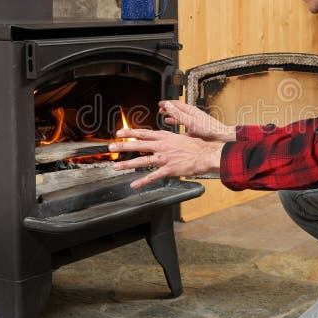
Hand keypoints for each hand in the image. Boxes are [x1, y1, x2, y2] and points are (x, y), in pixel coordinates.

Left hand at [109, 128, 223, 188]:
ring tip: (116, 166)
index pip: (144, 133)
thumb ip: (169, 138)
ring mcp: (164, 158)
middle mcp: (162, 146)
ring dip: (127, 164)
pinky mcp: (169, 170)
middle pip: (138, 145)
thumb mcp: (181, 136)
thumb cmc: (197, 146)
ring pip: (142, 161)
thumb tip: (163, 137)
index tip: (120, 133)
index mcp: (165, 137)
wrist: (206, 154)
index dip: (130, 133)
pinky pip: (153, 176)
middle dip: (123, 146)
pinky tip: (134, 185)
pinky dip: (142, 181)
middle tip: (110, 147)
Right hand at [159, 100, 235, 141]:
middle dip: (169, 110)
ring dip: (173, 119)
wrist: (222, 137)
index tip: (159, 104)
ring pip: (181, 119)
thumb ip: (178, 114)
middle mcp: (192, 115)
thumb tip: (168, 105)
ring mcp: (195, 122)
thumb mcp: (190, 121)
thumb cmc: (209, 129)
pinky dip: (180, 129)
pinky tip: (177, 133)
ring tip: (166, 119)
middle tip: (160, 110)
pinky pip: (186, 128)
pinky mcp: (197, 130)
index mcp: (191, 111)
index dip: (167, 104)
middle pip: (178, 111)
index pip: (176, 104)